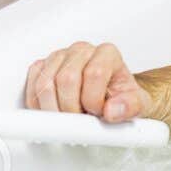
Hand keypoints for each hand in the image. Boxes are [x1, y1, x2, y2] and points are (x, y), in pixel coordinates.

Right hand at [24, 41, 151, 121]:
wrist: (114, 97)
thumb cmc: (123, 98)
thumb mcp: (138, 105)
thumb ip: (130, 106)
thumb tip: (113, 110)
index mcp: (107, 54)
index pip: (94, 73)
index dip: (93, 100)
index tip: (97, 112)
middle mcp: (82, 51)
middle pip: (66, 79)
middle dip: (71, 108)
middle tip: (80, 119)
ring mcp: (61, 57)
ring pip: (46, 83)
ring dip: (53, 109)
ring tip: (69, 117)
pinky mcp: (44, 67)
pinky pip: (32, 84)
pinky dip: (38, 104)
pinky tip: (53, 111)